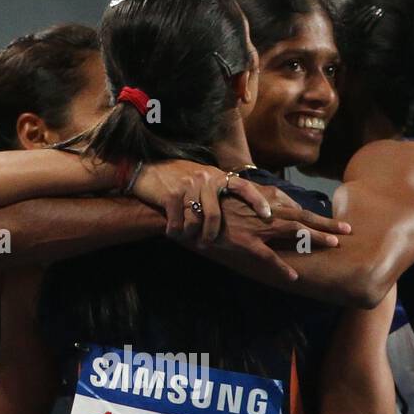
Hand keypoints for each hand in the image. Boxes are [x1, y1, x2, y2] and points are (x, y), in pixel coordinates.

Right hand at [132, 160, 273, 242]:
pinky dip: (175, 231)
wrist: (146, 169)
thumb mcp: (202, 178)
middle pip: (214, 216)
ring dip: (190, 234)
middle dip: (211, 235)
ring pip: (195, 222)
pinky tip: (172, 231)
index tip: (267, 216)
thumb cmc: (176, 177)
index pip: (243, 187)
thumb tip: (237, 209)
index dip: (256, 201)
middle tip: (208, 244)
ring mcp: (187, 186)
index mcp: (216, 176)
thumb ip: (218, 190)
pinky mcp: (170, 195)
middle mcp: (204, 179)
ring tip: (186, 236)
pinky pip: (177, 222)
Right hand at [181, 195, 350, 284]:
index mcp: (266, 206)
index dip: (321, 218)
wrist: (191, 204)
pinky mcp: (243, 242)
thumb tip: (283, 206)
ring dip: (313, 238)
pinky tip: (294, 276)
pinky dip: (281, 267)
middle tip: (347, 232)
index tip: (341, 225)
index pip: (299, 211)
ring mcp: (256, 228)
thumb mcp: (242, 199)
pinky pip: (266, 257)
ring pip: (291, 231)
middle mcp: (265, 214)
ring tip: (332, 245)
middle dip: (326, 226)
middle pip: (302, 219)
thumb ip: (264, 202)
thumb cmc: (216, 204)